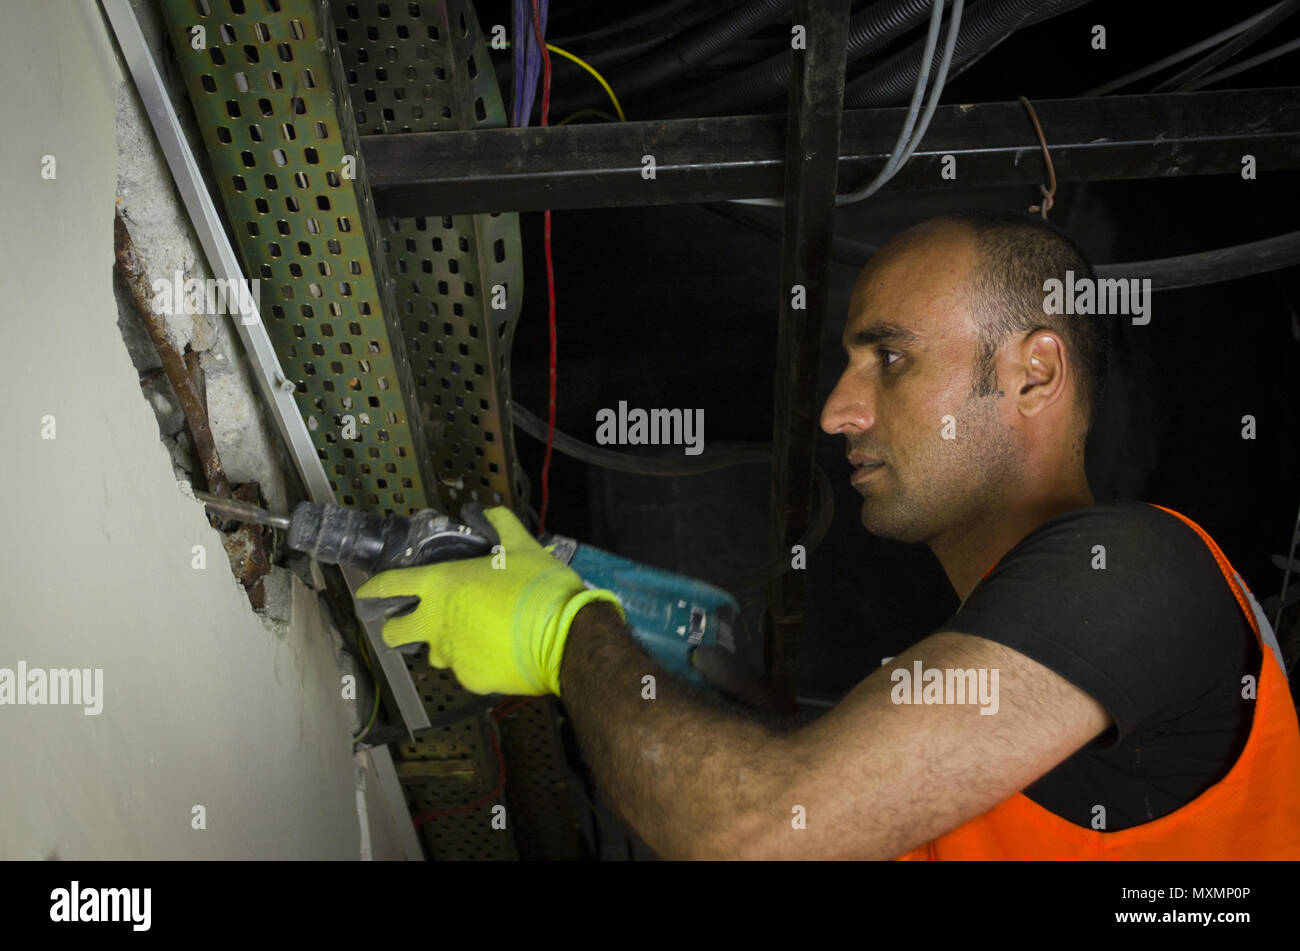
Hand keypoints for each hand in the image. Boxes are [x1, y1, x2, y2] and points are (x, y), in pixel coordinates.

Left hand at [356, 506, 622, 695]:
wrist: (564, 636)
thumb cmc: (538, 586)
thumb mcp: (522, 546)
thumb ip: (499, 524)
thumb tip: (487, 511)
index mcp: (441, 584)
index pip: (390, 585)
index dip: (374, 589)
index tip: (368, 594)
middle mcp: (436, 622)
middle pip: (394, 633)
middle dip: (400, 626)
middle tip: (423, 620)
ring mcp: (450, 654)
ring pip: (433, 653)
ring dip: (444, 644)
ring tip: (474, 635)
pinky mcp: (469, 679)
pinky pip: (464, 669)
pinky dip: (475, 661)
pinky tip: (499, 652)